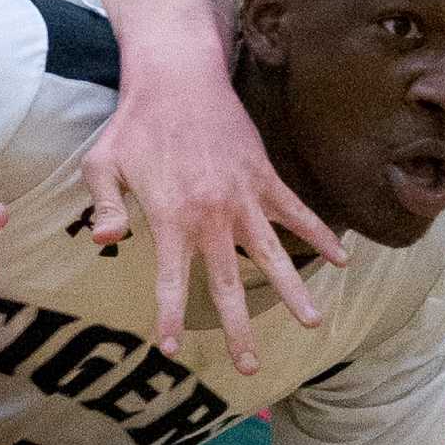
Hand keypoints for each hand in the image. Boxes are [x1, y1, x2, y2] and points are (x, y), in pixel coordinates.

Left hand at [79, 66, 344, 373]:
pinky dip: (320, 234)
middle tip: (248, 367)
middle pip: (229, 282)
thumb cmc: (133, 125)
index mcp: (170, 217)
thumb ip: (104, 205)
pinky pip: (297, 211)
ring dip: (293, 291)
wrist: (177, 78)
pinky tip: (343, 259)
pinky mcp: (264, 176)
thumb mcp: (101, 164)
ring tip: (312, 324)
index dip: (170, 315)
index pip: (171, 279)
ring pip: (273, 254)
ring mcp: (243, 196)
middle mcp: (211, 214)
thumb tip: (102, 241)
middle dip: (238, 327)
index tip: (171, 349)